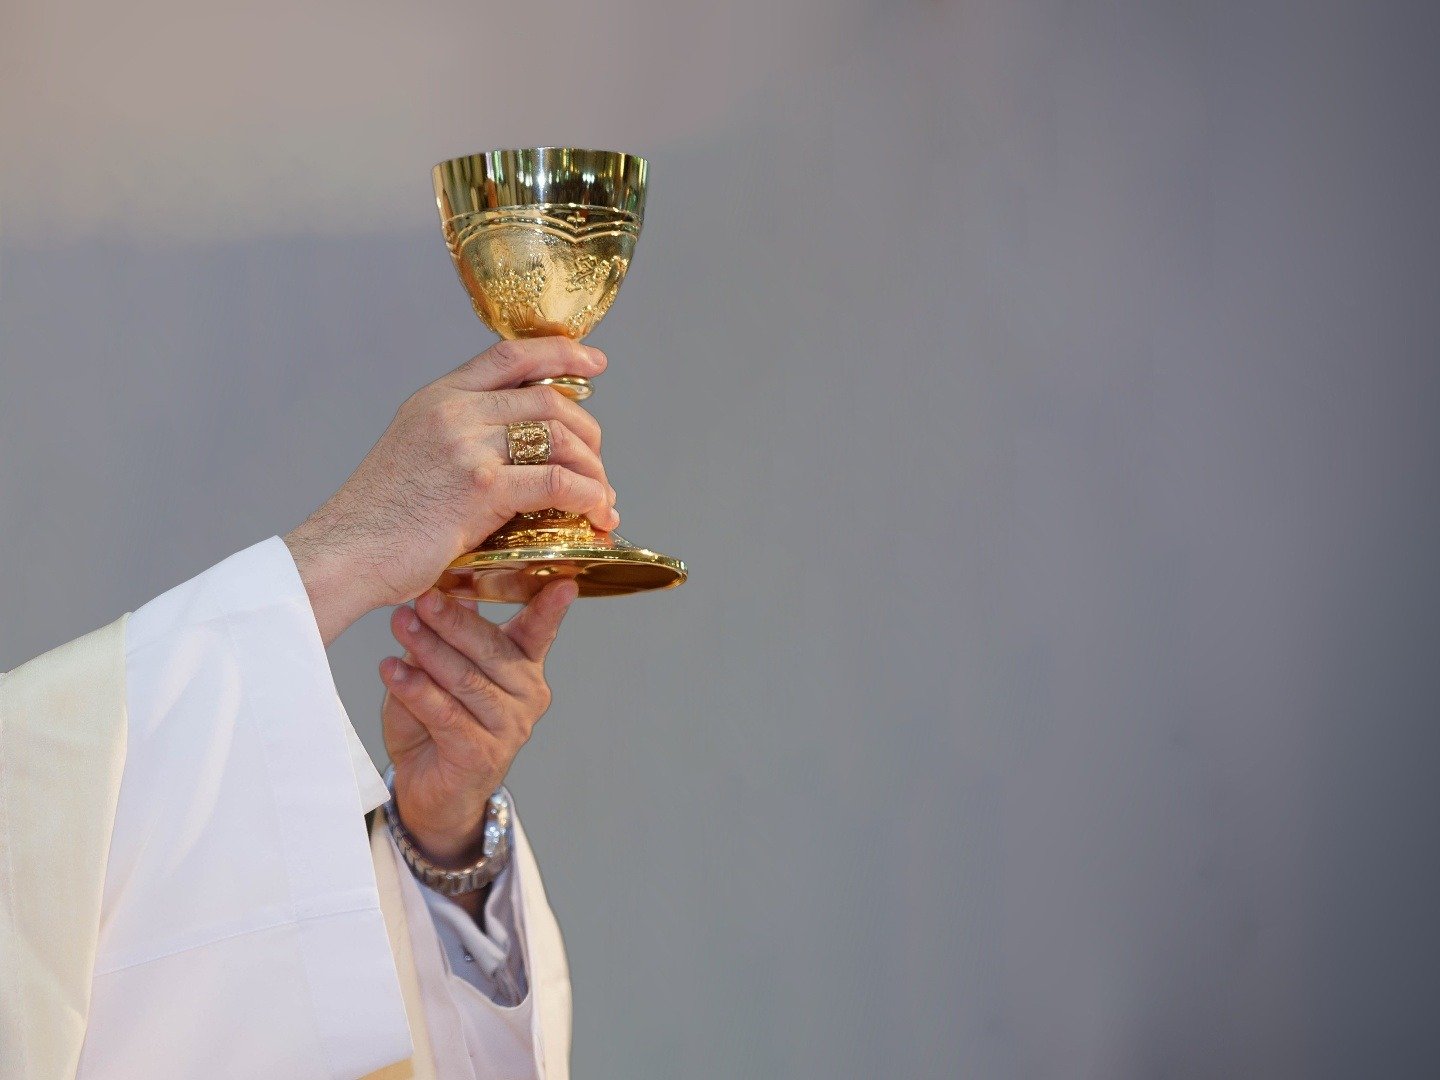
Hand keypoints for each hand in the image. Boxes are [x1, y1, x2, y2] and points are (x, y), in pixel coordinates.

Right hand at [285, 338, 617, 643]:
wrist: (342, 554)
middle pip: (547, 400)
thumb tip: (517, 452)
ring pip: (559, 438)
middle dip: (588, 433)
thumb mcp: (414, 454)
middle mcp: (453, 411)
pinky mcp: (481, 487)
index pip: (509, 354)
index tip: (595, 363)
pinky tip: (598, 515)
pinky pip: (558, 483)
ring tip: (601, 499)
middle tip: (598, 467)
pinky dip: (589, 498)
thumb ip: (459, 439)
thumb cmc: (379, 521)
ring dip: (593, 470)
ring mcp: (467, 445)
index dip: (561, 353)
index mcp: (437, 397)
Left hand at [379, 580, 576, 885]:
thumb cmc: (437, 721)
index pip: (540, 630)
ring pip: (466, 679)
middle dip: (454, 620)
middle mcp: (527, 694)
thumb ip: (451, 638)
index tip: (564, 582)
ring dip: (428, 650)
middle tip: (423, 598)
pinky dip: (415, 690)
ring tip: (399, 624)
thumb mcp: (442, 670)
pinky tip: (391, 670)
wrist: (432, 790)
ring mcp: (509, 727)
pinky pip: (445, 714)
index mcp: (524, 666)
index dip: (551, 607)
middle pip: (491, 650)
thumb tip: (454, 592)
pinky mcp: (483, 754)